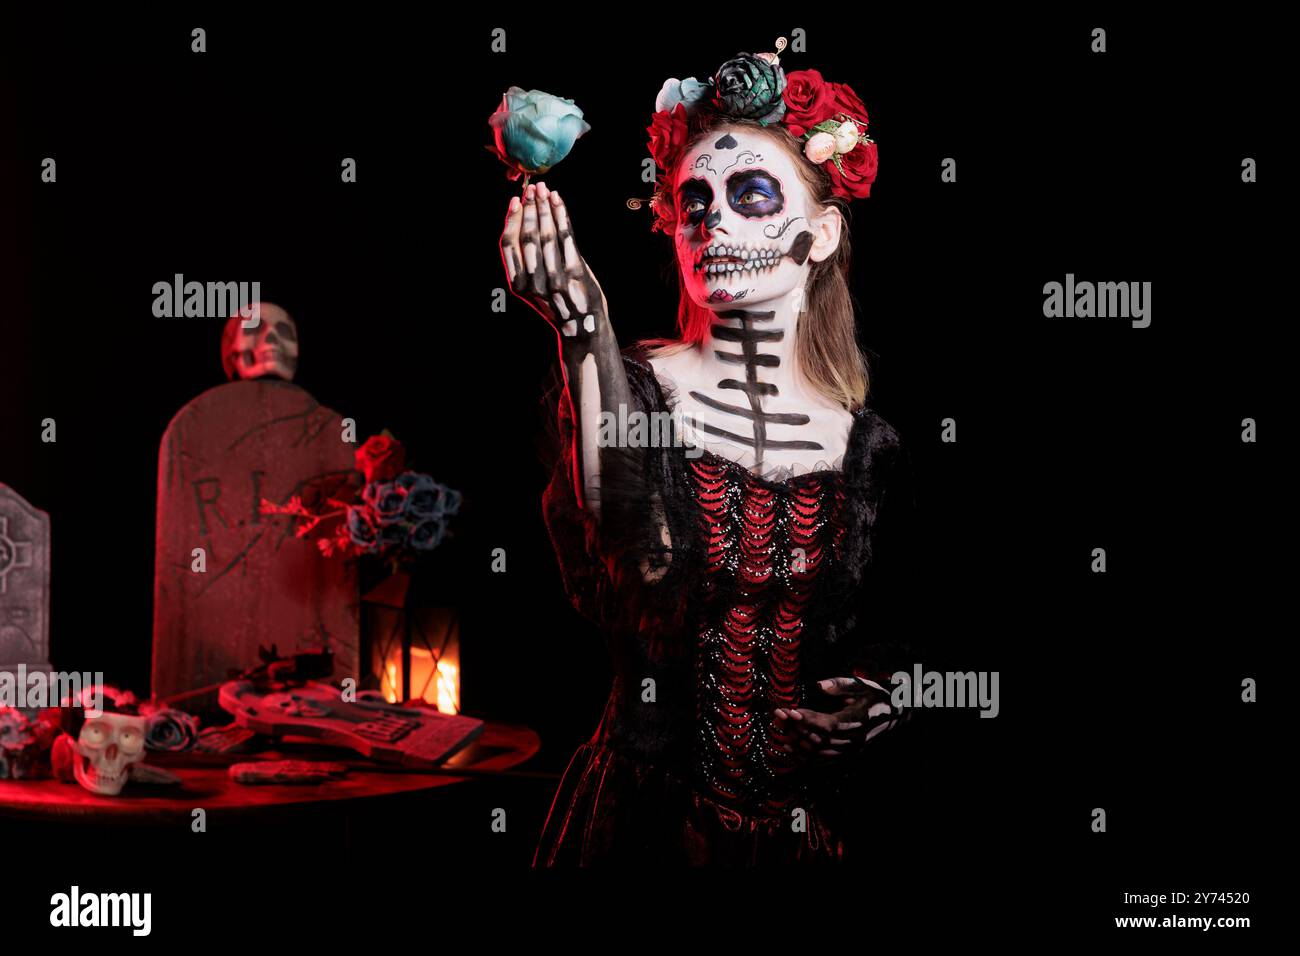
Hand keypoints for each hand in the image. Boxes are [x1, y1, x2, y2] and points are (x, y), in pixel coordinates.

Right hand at [500, 180, 607, 339]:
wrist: (582, 328)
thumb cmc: (556, 304)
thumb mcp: (532, 289)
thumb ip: (525, 263)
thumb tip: (523, 223)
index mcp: (518, 284)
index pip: (508, 245)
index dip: (510, 220)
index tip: (514, 201)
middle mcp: (534, 282)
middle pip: (527, 236)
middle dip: (529, 208)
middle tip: (531, 189)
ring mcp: (555, 277)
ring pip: (547, 234)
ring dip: (545, 208)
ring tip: (544, 190)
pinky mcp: (575, 272)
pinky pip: (566, 237)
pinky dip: (562, 215)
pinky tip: (559, 201)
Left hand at [774, 677, 899, 760]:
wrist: (894, 714)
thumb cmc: (875, 696)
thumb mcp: (860, 685)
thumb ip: (840, 685)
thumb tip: (819, 685)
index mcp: (858, 720)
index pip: (828, 723)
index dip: (808, 719)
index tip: (790, 711)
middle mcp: (854, 739)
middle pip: (820, 738)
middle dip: (797, 727)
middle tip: (778, 716)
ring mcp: (851, 749)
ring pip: (820, 752)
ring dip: (798, 742)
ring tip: (780, 730)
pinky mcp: (847, 754)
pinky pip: (823, 760)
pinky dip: (805, 756)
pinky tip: (790, 748)